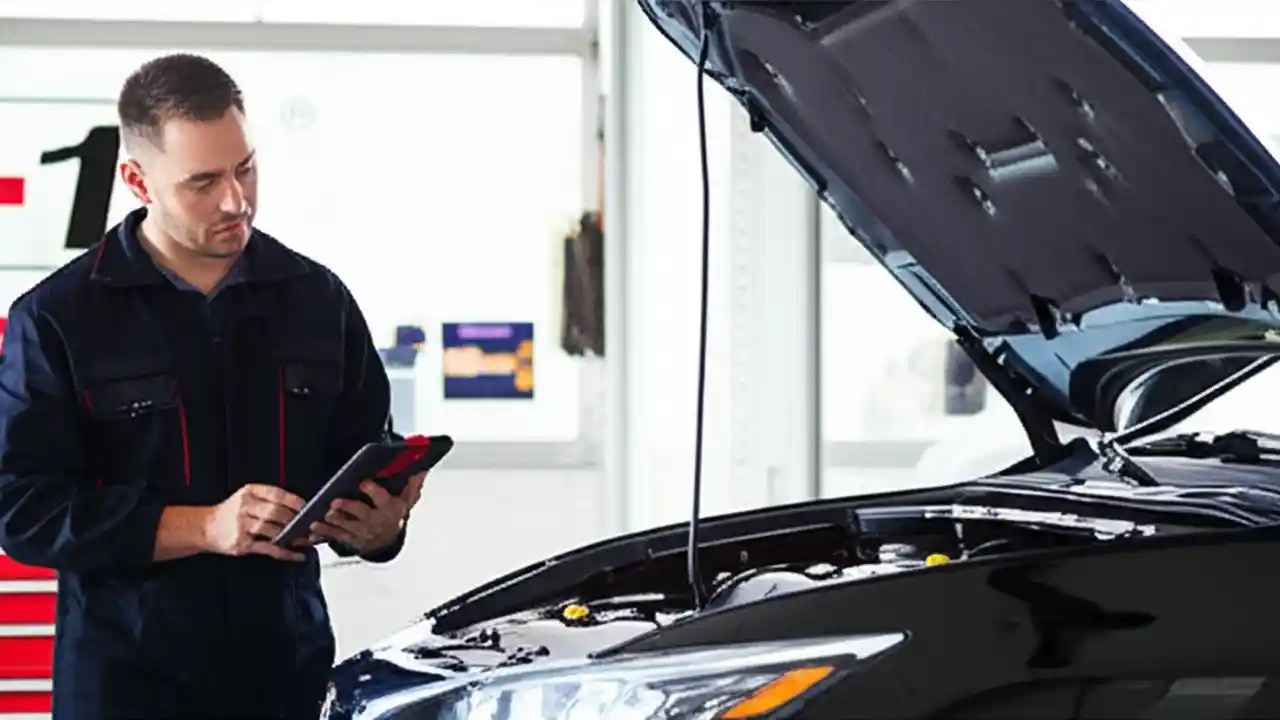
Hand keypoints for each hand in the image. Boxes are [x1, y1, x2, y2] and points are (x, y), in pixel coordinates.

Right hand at [202, 484, 309, 561]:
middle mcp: (245, 507)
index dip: (295, 501)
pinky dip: (285, 552)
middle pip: (276, 512)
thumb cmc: (231, 512)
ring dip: (293, 536)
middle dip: (296, 520)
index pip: (276, 494)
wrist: (204, 527)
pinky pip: (268, 548)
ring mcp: (242, 526)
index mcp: (249, 492)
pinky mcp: (241, 544)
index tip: (309, 507)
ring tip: (308, 539)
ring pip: (272, 530)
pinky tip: (297, 555)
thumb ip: (269, 499)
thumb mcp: (247, 497)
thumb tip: (300, 507)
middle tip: (312, 525)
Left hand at [310, 472, 425, 554]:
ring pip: (347, 527)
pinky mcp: (349, 538)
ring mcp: (362, 532)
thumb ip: (413, 483)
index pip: (383, 499)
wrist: (387, 540)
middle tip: (336, 500)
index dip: (374, 491)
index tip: (364, 482)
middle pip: (362, 514)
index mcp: (390, 508)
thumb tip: (421, 468)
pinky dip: (324, 533)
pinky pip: (335, 536)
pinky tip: (313, 527)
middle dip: (349, 508)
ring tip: (322, 516)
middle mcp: (376, 521)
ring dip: (334, 522)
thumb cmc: (395, 512)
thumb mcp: (407, 498)